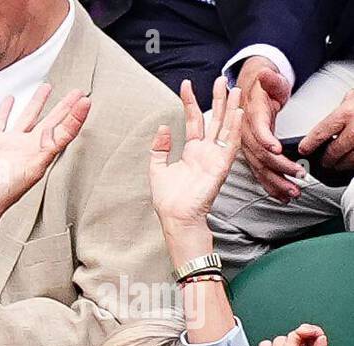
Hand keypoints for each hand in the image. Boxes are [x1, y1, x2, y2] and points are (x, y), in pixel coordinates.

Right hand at [0, 84, 90, 214]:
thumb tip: (70, 124)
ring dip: (37, 103)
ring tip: (46, 87)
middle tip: (76, 92)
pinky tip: (10, 100)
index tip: (85, 100)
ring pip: (28, 117)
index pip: (64, 130)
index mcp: (41, 152)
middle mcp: (28, 146)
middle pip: (51, 121)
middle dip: (64, 106)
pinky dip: (5, 110)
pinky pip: (1, 122)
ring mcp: (11, 143)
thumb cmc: (6, 189)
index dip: (75, 116)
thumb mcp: (37, 163)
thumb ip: (53, 143)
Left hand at [149, 78, 242, 234]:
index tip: (186, 85)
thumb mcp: (157, 169)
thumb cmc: (169, 199)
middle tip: (222, 79)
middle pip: (215, 119)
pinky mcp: (221, 166)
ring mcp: (215, 157)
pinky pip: (230, 144)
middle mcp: (206, 151)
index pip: (194, 120)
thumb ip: (159, 148)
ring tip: (234, 89)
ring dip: (231, 108)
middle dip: (218, 99)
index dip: (190, 102)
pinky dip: (235, 128)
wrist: (177, 217)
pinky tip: (238, 112)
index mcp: (192, 151)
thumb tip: (163, 127)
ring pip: (226, 127)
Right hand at [237, 57, 302, 200]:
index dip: (266, 140)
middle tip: (296, 175)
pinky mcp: (252, 154)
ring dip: (276, 182)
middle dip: (279, 168)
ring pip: (260, 168)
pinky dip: (270, 184)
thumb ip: (270, 80)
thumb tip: (265, 75)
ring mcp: (248, 147)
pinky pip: (259, 171)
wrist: (249, 95)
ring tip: (291, 192)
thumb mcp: (270, 81)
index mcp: (250, 117)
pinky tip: (279, 194)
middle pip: (260, 154)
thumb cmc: (262, 90)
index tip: (276, 149)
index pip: (257, 130)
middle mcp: (246, 135)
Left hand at [299, 89, 353, 172]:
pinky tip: (352, 158)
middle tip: (324, 160)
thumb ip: (340, 113)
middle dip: (327, 158)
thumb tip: (326, 129)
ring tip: (339, 162)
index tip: (304, 149)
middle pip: (333, 152)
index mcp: (348, 112)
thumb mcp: (353, 97)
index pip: (320, 134)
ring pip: (349, 161)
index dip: (309, 144)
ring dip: (341, 164)